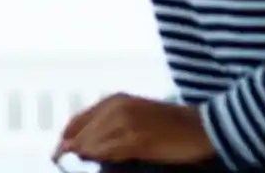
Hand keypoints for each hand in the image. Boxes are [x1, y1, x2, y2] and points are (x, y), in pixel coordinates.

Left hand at [53, 93, 214, 165]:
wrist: (204, 127)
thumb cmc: (171, 123)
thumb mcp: (133, 115)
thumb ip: (108, 125)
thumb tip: (79, 144)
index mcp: (114, 100)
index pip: (77, 121)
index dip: (66, 139)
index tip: (60, 152)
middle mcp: (116, 108)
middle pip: (81, 134)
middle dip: (72, 150)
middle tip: (66, 162)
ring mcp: (126, 123)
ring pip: (92, 144)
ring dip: (86, 155)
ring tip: (84, 163)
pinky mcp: (137, 140)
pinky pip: (109, 152)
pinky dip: (101, 158)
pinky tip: (100, 161)